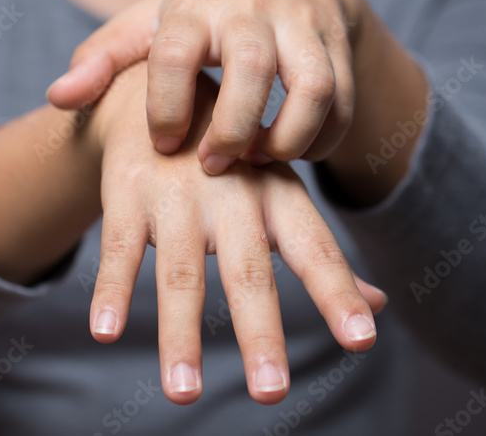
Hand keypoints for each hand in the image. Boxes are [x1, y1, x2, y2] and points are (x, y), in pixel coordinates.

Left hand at [49, 0, 362, 174]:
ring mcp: (303, 24)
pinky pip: (345, 102)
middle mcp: (252, 9)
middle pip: (252, 69)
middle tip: (213, 167)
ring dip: (289, 139)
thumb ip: (102, 61)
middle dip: (233, 130)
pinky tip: (294, 151)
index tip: (161, 145)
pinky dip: (324, 139)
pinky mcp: (340, 46)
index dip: (165, 107)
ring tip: (260, 161)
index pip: (176, 52)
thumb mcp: (148, 25)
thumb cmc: (202, 13)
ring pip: (315, 87)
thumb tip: (56, 98)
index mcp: (194, 7)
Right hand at [87, 62, 386, 404]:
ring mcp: (177, 195)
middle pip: (247, 272)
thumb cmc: (233, 164)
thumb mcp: (281, 197)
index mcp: (277, 195)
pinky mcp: (127, 194)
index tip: (362, 339)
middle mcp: (232, 195)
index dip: (338, 292)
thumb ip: (324, 257)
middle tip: (271, 391)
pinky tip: (105, 332)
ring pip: (179, 272)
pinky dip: (112, 290)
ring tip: (183, 392)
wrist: (157, 92)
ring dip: (180, 334)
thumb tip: (381, 306)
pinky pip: (119, 248)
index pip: (315, 249)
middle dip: (260, 332)